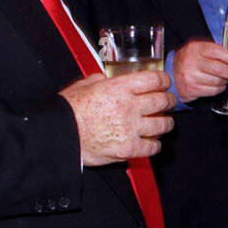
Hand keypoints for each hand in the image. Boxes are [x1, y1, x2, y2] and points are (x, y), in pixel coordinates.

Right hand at [61, 71, 175, 165]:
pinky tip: (152, 142)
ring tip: (164, 122)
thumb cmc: (68, 110)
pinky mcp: (128, 148)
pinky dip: (155, 144)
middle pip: (162, 101)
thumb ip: (101, 80)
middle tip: (167, 102)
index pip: (154, 79)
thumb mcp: (84, 85)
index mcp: (119, 88)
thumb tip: (110, 78)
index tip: (164, 82)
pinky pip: (153, 147)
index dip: (163, 80)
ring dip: (166, 122)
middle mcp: (129, 106)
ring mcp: (130, 129)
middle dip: (168, 100)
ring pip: (163, 124)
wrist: (58, 136)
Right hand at [172, 40, 227, 100]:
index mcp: (196, 48)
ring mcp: (190, 77)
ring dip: (226, 81)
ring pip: (217, 81)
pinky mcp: (190, 90)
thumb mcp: (202, 49)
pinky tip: (218, 84)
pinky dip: (219, 88)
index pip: (218, 52)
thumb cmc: (192, 59)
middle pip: (219, 69)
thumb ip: (219, 52)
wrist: (171, 72)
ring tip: (226, 79)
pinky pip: (212, 91)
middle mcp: (192, 62)